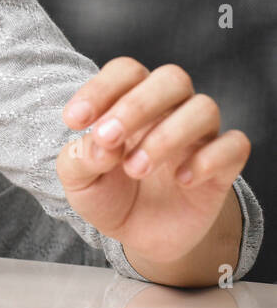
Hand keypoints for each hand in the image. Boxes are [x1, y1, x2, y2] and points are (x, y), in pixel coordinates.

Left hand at [55, 57, 250, 265]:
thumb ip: (80, 158)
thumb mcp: (78, 181)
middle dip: (136, 105)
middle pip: (171, 78)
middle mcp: (169, 110)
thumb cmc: (107, 194)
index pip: (126, 71)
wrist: (138, 236)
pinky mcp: (223, 166)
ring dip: (166, 136)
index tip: (74, 121)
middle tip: (108, 138)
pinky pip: (234, 146)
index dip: (100, 89)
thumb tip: (101, 145)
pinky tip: (181, 180)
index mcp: (129, 102)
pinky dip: (208, 160)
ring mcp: (199, 136)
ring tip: (135, 169)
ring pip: (203, 108)